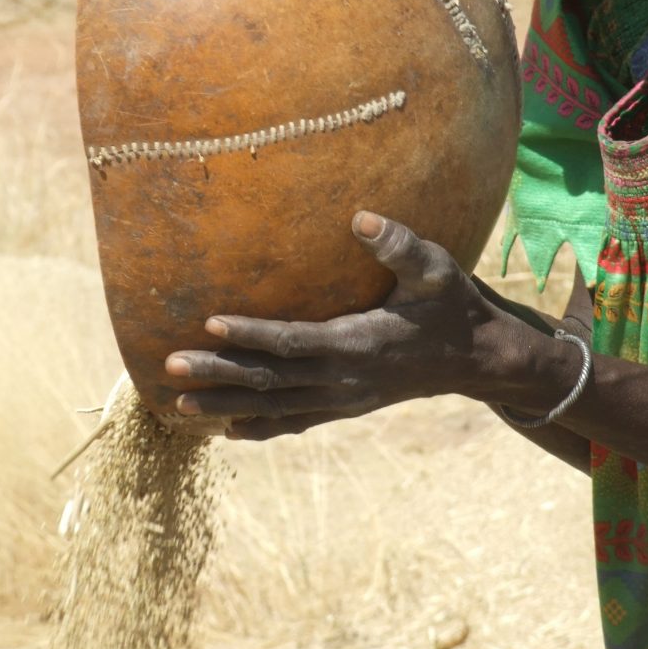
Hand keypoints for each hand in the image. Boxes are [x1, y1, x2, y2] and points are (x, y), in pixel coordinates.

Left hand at [164, 211, 521, 439]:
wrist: (478, 358)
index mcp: (357, 342)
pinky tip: (227, 431)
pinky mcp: (346, 406)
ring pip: (274, 407)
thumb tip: (361, 218)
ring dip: (226, 405)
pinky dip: (260, 428)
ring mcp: (343, 399)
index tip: (209, 324)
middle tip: (169, 366)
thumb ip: (399, 245)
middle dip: (218, 373)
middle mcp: (343, 378)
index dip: (250, 334)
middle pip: (269, 379)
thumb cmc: (452, 305)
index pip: (291, 341)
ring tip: (178, 405)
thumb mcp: (436, 269)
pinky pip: (295, 422)